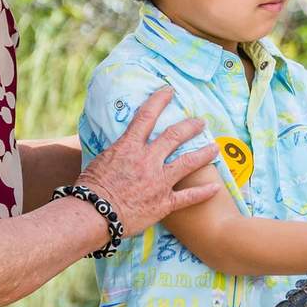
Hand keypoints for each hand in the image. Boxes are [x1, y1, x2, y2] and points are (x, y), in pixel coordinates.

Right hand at [78, 87, 220, 237]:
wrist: (93, 215)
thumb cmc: (90, 189)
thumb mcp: (100, 161)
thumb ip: (117, 151)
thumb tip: (121, 143)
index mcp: (129, 147)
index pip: (146, 116)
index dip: (159, 100)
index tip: (169, 91)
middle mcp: (148, 160)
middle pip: (175, 136)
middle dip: (190, 126)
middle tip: (201, 122)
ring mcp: (159, 181)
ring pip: (188, 162)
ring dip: (204, 154)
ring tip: (215, 148)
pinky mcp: (164, 203)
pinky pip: (189, 196)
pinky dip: (204, 192)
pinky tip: (216, 188)